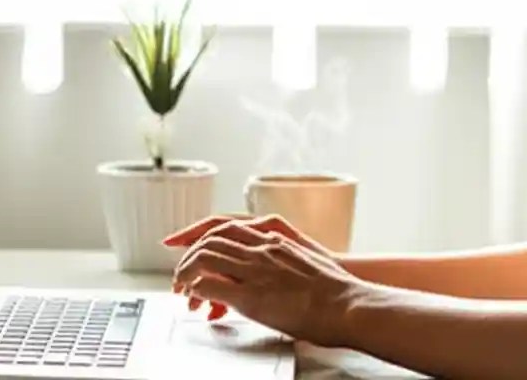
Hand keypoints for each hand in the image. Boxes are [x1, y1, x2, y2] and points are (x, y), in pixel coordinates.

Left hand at [164, 214, 337, 319]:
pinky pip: (212, 286)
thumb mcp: (302, 257)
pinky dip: (198, 291)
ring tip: (183, 289)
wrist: (347, 303)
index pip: (223, 224)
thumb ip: (278, 254)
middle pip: (209, 240)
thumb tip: (264, 262)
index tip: (178, 240)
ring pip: (205, 260)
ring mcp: (256, 270)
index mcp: (273, 236)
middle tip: (178, 273)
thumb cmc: (333, 286)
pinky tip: (198, 300)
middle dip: (186, 255)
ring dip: (188, 274)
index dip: (196, 232)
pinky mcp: (252, 296)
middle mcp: (261, 247)